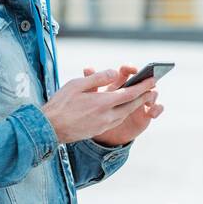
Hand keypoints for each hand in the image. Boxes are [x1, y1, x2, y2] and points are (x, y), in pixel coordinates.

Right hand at [39, 66, 157, 144]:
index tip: (153, 79)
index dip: (143, 86)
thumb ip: (97, 78)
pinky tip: (122, 109)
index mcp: (102, 102)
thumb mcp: (76, 85)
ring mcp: (103, 125)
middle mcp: (107, 116)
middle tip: (153, 89)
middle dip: (144, 96)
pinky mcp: (98, 130)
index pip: (130, 93)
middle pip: (132, 105)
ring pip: (125, 113)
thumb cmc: (60, 104)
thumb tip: (114, 72)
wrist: (49, 128)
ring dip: (135, 105)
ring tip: (141, 98)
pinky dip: (124, 112)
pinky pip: (116, 120)